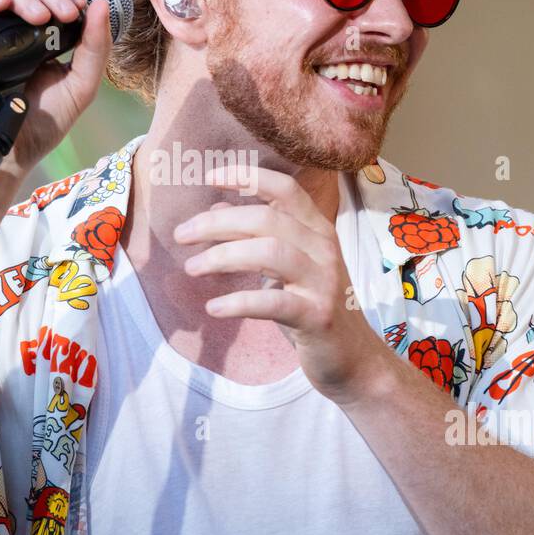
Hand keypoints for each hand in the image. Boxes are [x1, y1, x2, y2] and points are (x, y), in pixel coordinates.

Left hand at [172, 165, 394, 405]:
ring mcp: (323, 282)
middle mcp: (324, 248)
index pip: (285, 189)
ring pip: (271, 253)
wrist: (352, 357)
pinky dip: (239, 302)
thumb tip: (218, 206)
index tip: (210, 177)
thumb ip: (257, 235)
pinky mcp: (318, 317)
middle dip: (217, 223)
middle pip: (267, 219)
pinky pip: (274, 303)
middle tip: (181, 235)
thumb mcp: (286, 266)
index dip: (248, 177)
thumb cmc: (312, 306)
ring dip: (223, 257)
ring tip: (192, 268)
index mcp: (317, 230)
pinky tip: (213, 308)